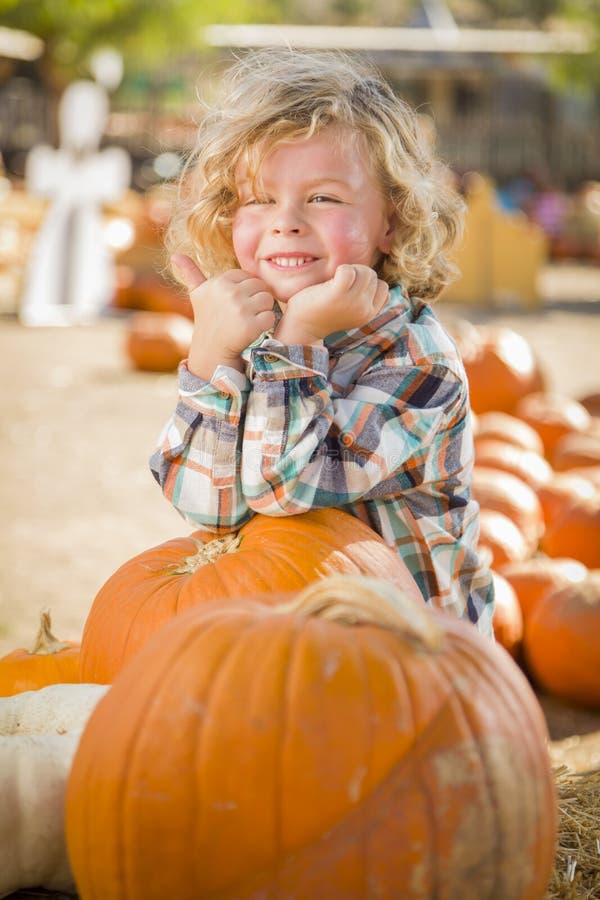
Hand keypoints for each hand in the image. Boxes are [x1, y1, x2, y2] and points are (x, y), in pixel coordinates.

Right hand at [171, 254, 274, 379]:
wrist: (211, 352)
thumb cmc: (207, 321)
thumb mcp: (197, 295)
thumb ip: (190, 273)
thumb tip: (175, 255)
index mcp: (219, 282)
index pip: (246, 276)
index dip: (246, 289)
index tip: (237, 303)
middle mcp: (229, 293)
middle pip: (260, 286)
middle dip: (257, 298)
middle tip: (247, 313)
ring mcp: (240, 309)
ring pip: (267, 299)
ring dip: (263, 310)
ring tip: (251, 320)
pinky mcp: (250, 325)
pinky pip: (270, 316)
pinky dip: (266, 324)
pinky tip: (255, 330)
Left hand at [274, 265, 388, 344]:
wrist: (301, 327)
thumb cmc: (324, 314)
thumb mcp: (352, 311)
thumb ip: (366, 301)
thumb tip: (383, 287)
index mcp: (369, 314)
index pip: (383, 288)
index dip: (368, 283)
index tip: (351, 288)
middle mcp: (364, 310)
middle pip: (373, 276)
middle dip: (359, 274)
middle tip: (341, 283)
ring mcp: (352, 302)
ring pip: (364, 271)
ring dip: (350, 270)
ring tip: (336, 281)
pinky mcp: (337, 294)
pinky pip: (348, 270)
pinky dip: (341, 269)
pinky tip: (331, 280)